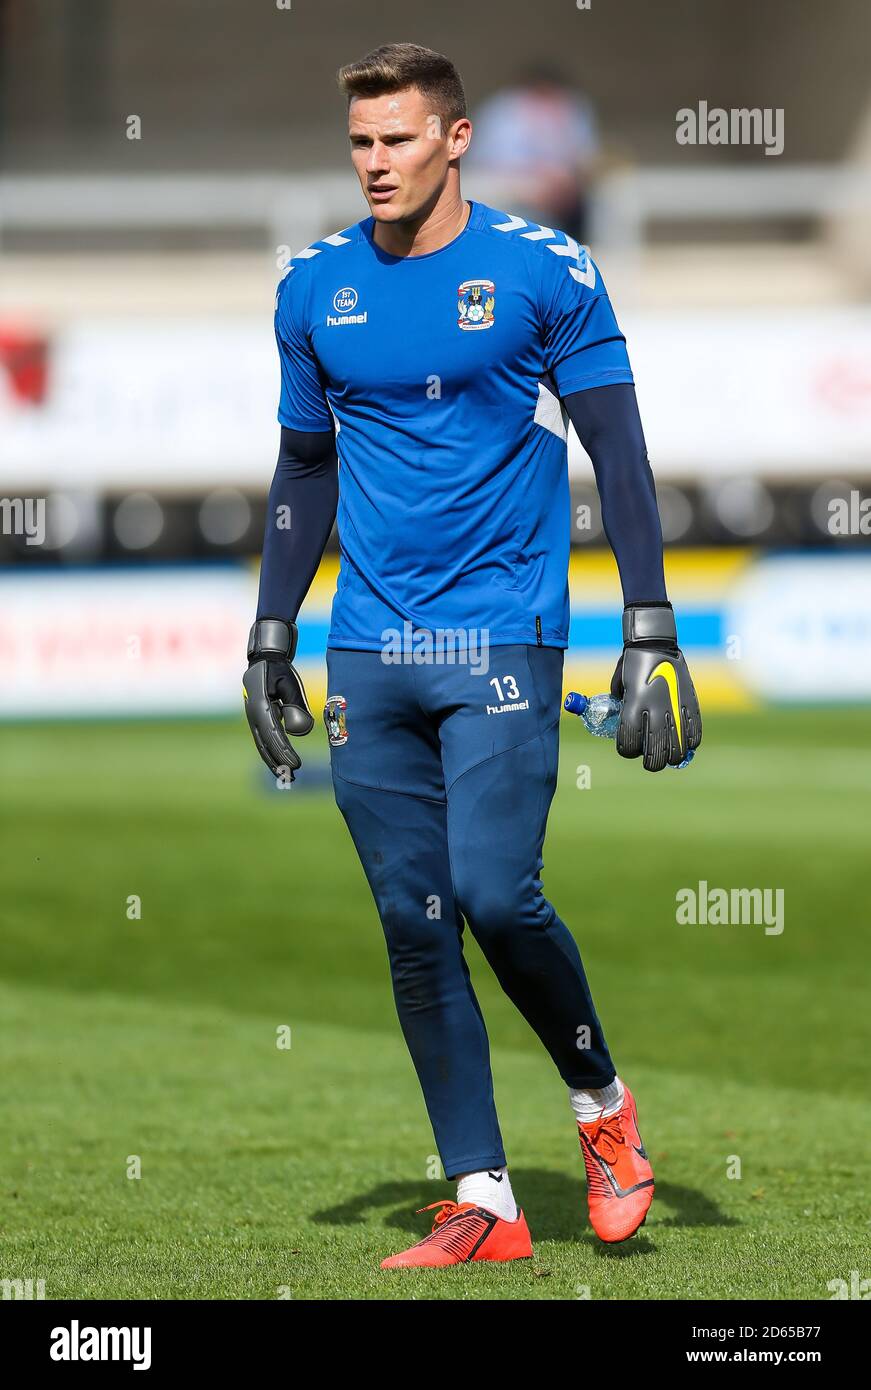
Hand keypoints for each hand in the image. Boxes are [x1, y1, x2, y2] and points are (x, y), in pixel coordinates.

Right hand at [243, 618, 313, 778]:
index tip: (295, 764)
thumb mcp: (290, 684)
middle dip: (278, 761)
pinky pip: (263, 739)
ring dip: (273, 761)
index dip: (284, 751)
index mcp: (260, 704)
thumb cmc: (279, 669)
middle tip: (292, 775)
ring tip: (286, 776)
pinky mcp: (256, 719)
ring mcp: (252, 717)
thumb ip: (296, 705)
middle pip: (264, 743)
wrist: (264, 659)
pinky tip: (280, 763)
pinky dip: (271, 752)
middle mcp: (253, 713)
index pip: (274, 733)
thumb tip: (300, 731)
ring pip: (262, 744)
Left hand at [610, 603, 701, 771]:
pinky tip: (684, 743)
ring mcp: (675, 709)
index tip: (628, 747)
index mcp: (634, 705)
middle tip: (650, 759)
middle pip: (654, 755)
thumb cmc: (631, 664)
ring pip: (676, 751)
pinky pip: (694, 735)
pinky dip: (689, 744)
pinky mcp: (691, 706)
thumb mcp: (618, 686)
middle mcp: (655, 710)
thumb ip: (620, 707)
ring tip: (668, 755)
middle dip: (651, 761)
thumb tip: (622, 724)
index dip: (627, 750)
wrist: (656, 643)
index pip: (629, 744)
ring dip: (671, 757)